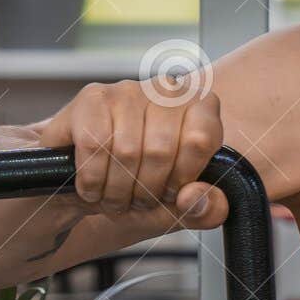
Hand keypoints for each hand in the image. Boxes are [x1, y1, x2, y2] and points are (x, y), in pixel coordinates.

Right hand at [40, 78, 228, 227]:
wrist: (90, 184)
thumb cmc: (144, 188)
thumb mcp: (184, 208)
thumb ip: (208, 208)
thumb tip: (194, 197)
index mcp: (201, 108)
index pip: (201, 139)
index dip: (183, 177)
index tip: (171, 193)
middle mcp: (167, 91)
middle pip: (161, 150)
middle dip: (146, 190)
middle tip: (138, 203)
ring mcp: (128, 90)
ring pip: (126, 150)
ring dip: (117, 190)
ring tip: (115, 199)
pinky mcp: (92, 98)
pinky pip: (93, 145)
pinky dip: (91, 179)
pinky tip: (92, 188)